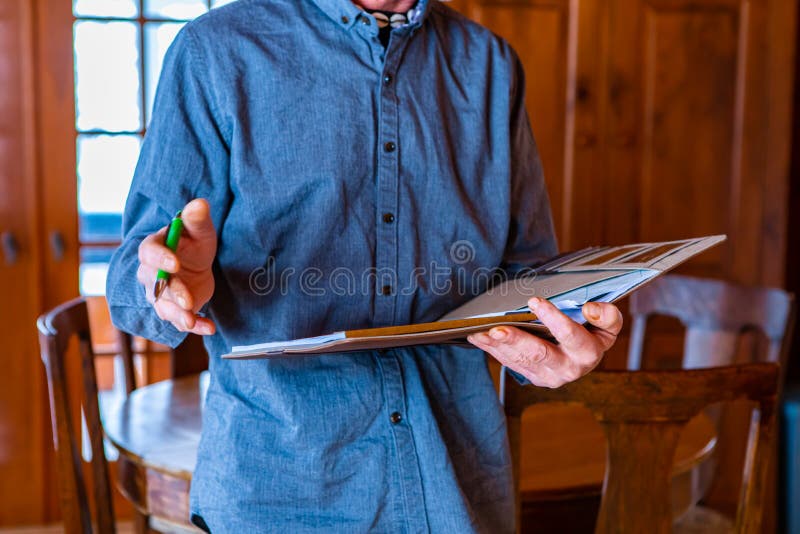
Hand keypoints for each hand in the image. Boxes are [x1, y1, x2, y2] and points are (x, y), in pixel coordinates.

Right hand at [136, 198, 216, 334]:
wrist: (197, 263)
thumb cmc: (192, 242)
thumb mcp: (199, 230)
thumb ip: (197, 219)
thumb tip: (200, 204)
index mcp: (153, 248)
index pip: (149, 253)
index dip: (160, 260)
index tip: (175, 264)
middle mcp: (151, 274)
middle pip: (155, 285)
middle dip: (171, 293)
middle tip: (186, 300)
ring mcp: (161, 294)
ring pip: (163, 307)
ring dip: (177, 315)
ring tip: (190, 320)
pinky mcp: (175, 309)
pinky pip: (181, 320)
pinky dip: (194, 326)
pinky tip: (208, 327)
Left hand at [467, 298, 622, 387]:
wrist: (584, 358)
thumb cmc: (593, 332)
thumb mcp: (608, 325)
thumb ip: (606, 316)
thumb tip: (588, 308)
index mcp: (588, 353)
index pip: (570, 335)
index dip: (553, 318)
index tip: (534, 300)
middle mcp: (567, 369)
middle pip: (539, 354)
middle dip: (516, 340)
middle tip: (497, 329)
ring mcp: (547, 376)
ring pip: (519, 360)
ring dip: (498, 346)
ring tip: (481, 332)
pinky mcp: (532, 376)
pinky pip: (509, 363)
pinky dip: (492, 350)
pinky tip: (478, 337)